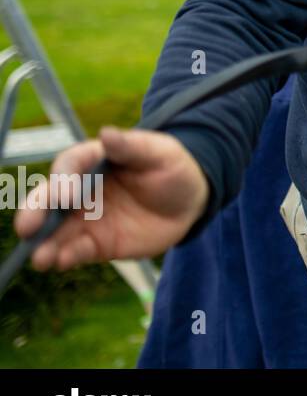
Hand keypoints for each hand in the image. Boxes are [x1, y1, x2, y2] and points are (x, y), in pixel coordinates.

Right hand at [14, 126, 208, 269]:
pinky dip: (65, 256)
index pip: (69, 166)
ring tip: (41, 257)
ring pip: (56, 230)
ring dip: (44, 243)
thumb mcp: (160, 153)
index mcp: (94, 161)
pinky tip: (62, 261)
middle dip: (35, 211)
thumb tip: (106, 134)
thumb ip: (132, 146)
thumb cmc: (173, 168)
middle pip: (49, 199)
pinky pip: (74, 251)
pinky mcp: (95, 243)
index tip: (66, 197)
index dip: (63, 180)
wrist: (189, 202)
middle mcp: (82, 190)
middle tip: (27, 227)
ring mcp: (86, 218)